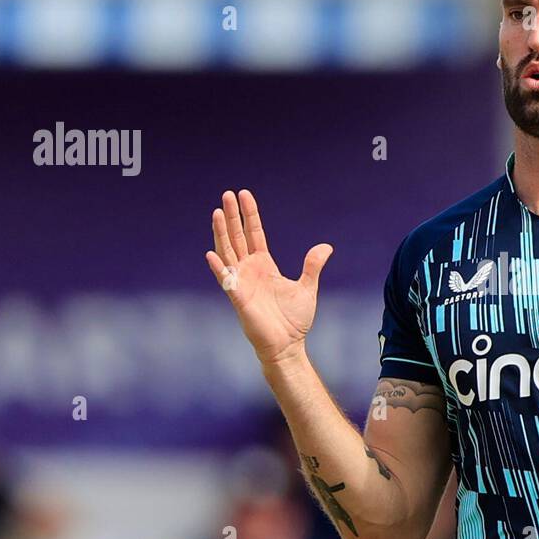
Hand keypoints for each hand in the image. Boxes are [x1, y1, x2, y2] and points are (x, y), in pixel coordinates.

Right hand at [205, 189, 333, 365]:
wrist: (288, 344)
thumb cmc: (295, 320)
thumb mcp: (307, 287)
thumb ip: (313, 266)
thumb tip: (326, 247)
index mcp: (265, 265)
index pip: (255, 233)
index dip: (250, 215)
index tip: (244, 195)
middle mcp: (250, 270)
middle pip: (238, 236)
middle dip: (233, 216)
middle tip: (227, 193)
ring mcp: (242, 282)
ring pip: (228, 251)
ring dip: (221, 233)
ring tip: (218, 212)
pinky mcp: (238, 297)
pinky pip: (226, 280)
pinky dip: (219, 267)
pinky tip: (212, 254)